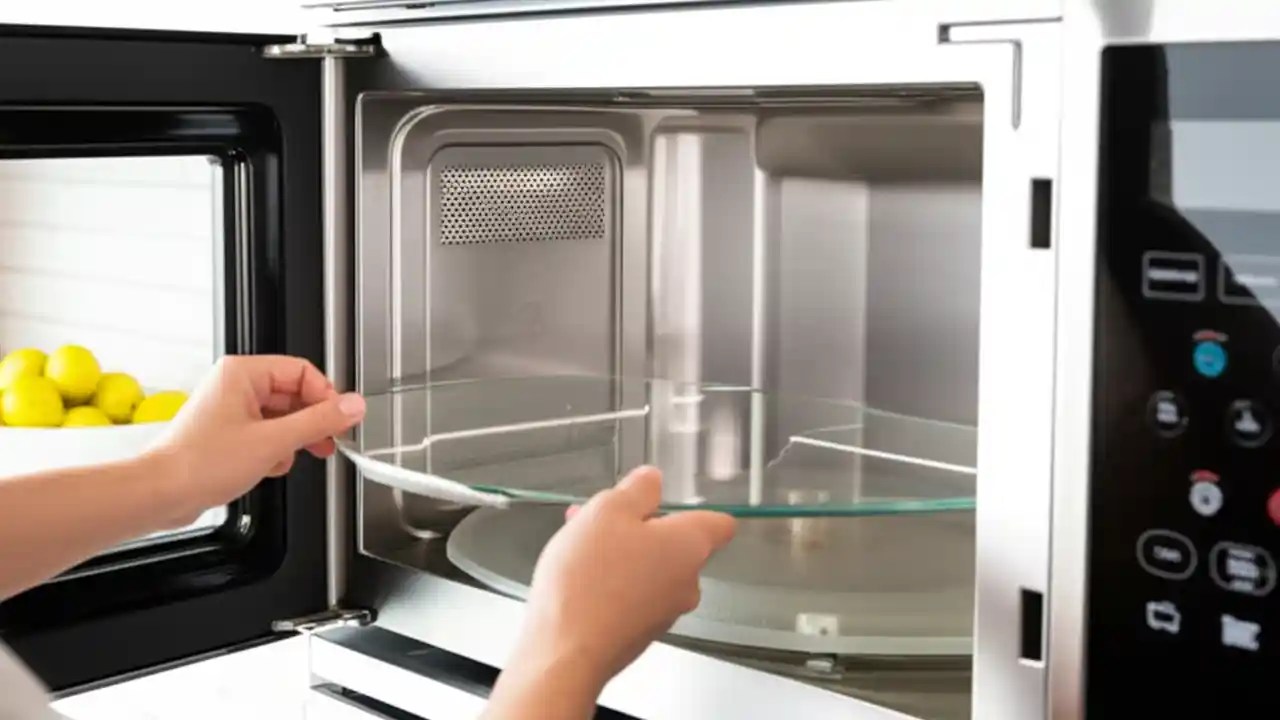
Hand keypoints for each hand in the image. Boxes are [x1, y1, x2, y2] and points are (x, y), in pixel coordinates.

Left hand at [147, 354, 365, 520]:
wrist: (162, 493)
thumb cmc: (200, 463)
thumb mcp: (273, 441)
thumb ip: (319, 421)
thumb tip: (352, 406)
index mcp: (242, 373)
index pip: (302, 372)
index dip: (326, 397)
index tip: (340, 419)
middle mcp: (235, 386)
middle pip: (294, 394)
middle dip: (312, 421)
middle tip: (328, 439)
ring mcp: (231, 410)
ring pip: (282, 416)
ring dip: (292, 439)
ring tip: (294, 456)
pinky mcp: (228, 433)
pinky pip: (267, 433)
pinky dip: (274, 450)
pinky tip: (269, 466)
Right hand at [509, 466, 736, 692]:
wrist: (565, 653)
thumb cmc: (589, 581)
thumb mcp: (607, 512)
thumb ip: (636, 490)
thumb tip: (652, 480)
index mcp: (690, 546)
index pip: (721, 523)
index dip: (694, 507)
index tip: (665, 501)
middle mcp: (687, 582)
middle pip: (674, 543)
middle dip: (637, 526)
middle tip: (599, 517)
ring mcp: (664, 612)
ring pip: (649, 568)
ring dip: (620, 551)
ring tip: (577, 542)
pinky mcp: (639, 633)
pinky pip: (633, 595)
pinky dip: (611, 581)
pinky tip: (577, 576)